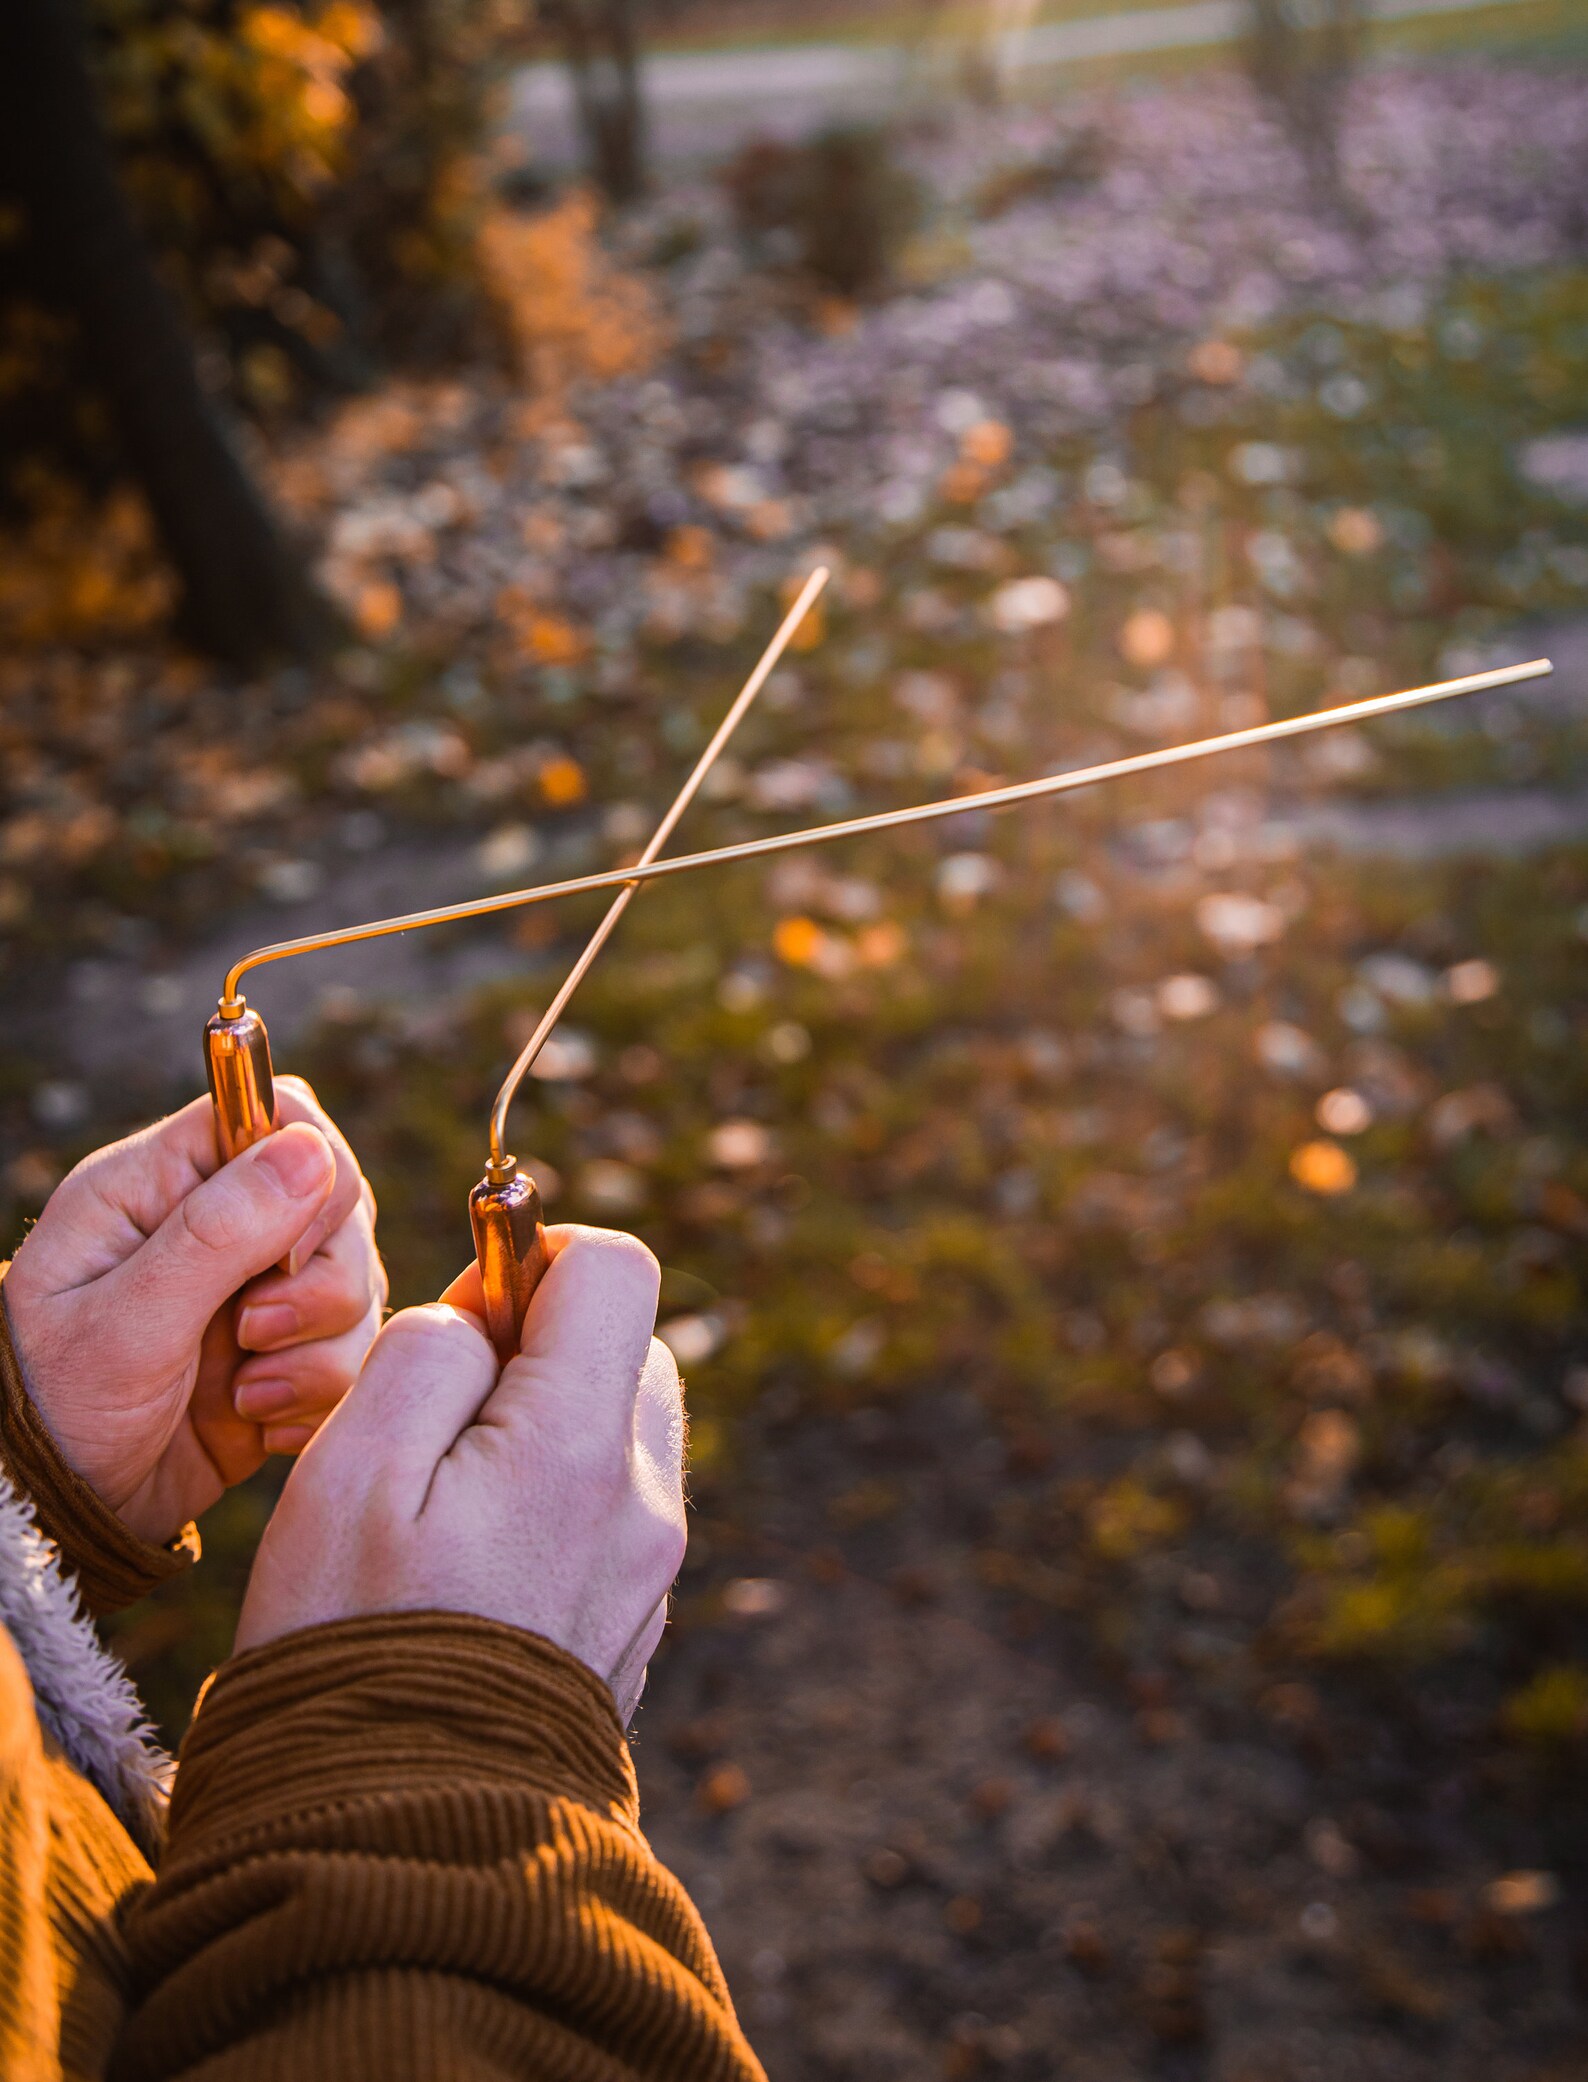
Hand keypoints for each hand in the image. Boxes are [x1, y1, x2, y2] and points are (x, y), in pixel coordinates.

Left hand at [4, 1079, 384, 1544]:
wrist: (61, 1518)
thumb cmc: (58, 1409)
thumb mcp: (125, 1323)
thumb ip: (216, 1232)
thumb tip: (312, 1148)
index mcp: (160, 1185)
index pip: (277, 1115)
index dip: (309, 1169)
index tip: (284, 1249)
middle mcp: (218, 1224)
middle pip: (339, 1199)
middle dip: (319, 1279)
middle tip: (252, 1333)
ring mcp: (259, 1289)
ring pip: (357, 1279)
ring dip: (319, 1348)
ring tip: (247, 1398)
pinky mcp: (289, 1354)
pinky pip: (355, 1350)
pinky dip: (323, 1393)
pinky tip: (265, 1425)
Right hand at [235, 1227, 685, 1721]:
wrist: (395, 1842)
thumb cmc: (351, 1642)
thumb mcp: (351, 1468)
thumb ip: (428, 1352)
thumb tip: (483, 1319)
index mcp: (580, 1445)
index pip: (616, 1269)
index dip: (534, 1258)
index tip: (465, 1317)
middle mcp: (641, 1502)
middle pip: (627, 1348)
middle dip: (539, 1347)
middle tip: (440, 1416)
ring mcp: (648, 1570)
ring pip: (619, 1431)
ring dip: (547, 1427)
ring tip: (449, 1501)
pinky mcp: (632, 1623)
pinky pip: (609, 1514)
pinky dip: (554, 1504)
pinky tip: (473, 1569)